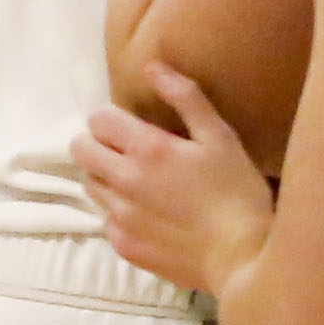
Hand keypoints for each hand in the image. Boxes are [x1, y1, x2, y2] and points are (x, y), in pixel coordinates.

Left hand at [76, 66, 276, 299]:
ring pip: (91, 184)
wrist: (242, 258)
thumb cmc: (238, 192)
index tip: (131, 126)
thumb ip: (185, 97)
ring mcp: (120, 217)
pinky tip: (151, 216)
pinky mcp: (124, 246)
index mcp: (147, 149)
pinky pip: (106, 220)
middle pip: (81, 150)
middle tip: (128, 152)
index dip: (112, 118)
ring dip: (107, 178)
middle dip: (99, 144)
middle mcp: (124, 181)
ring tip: (140, 184)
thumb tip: (151, 66)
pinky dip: (121, 213)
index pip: (97, 119)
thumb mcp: (220, 137)